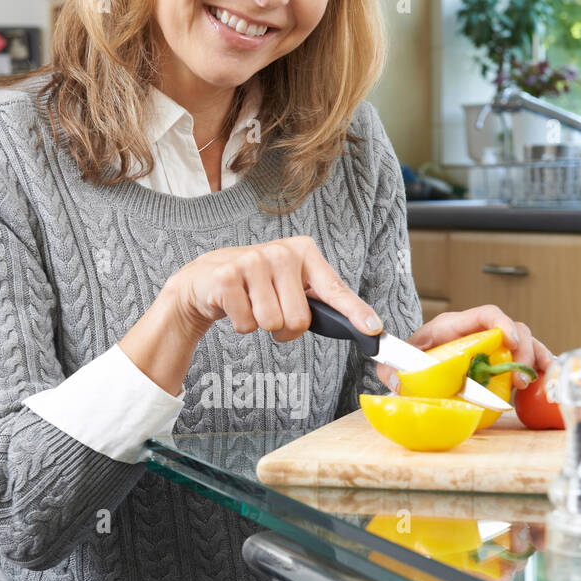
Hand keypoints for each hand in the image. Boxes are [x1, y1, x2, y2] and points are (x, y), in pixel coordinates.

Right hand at [161, 235, 381, 342]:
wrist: (207, 278)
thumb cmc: (258, 285)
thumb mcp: (292, 284)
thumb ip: (323, 300)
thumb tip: (364, 325)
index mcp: (304, 252)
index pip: (334, 289)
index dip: (355, 311)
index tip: (372, 328)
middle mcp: (281, 252)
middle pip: (299, 320)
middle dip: (286, 328)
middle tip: (272, 311)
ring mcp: (253, 261)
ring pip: (272, 324)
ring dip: (261, 325)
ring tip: (252, 305)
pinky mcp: (228, 276)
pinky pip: (246, 325)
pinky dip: (241, 325)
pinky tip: (235, 305)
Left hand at [376, 305, 552, 393]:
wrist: (410, 362)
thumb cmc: (407, 357)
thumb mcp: (395, 362)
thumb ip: (392, 369)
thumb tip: (397, 381)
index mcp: (455, 326)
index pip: (486, 313)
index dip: (502, 323)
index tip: (511, 341)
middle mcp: (477, 332)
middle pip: (513, 328)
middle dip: (524, 350)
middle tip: (521, 378)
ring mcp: (490, 347)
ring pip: (524, 343)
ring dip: (535, 360)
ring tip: (537, 381)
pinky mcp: (496, 361)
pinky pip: (523, 359)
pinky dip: (537, 368)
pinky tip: (544, 381)